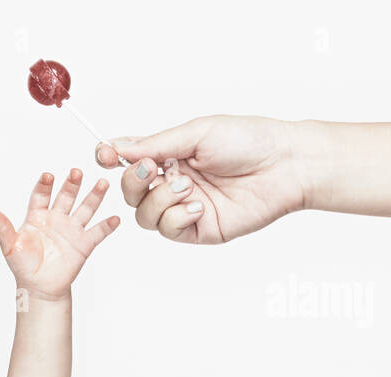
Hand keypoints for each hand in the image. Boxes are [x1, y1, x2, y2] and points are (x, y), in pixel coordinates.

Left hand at [0, 168, 119, 299]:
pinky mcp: (84, 244)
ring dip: (94, 196)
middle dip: (71, 184)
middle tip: (76, 172)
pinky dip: (107, 226)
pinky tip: (115, 218)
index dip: (45, 185)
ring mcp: (72, 230)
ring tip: (102, 184)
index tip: (48, 176)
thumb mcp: (9, 245)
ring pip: (85, 208)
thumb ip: (1, 226)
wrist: (39, 288)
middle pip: (66, 196)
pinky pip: (98, 232)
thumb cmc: (23, 266)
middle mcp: (57, 219)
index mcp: (38, 216)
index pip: (42, 195)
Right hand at [94, 115, 310, 243]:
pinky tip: (197, 205)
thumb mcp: (197, 133)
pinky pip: (168, 230)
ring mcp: (184, 208)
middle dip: (133, 181)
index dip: (112, 158)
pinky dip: (176, 217)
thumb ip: (155, 144)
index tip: (104, 154)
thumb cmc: (250, 140)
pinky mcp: (198, 229)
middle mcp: (173, 182)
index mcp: (171, 155)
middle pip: (130, 192)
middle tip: (152, 169)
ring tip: (187, 186)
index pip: (130, 161)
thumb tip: (117, 147)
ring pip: (144, 215)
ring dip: (159, 200)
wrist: (286, 165)